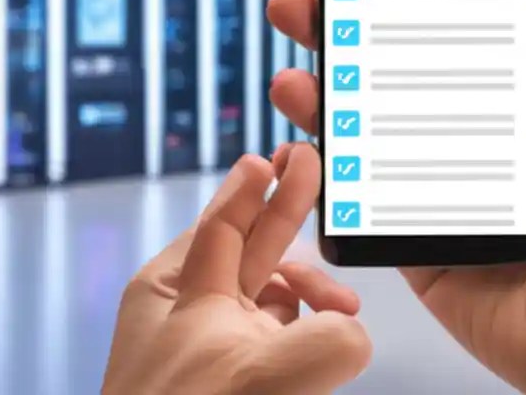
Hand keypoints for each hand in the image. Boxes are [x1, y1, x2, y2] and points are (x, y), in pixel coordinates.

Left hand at [103, 146, 371, 394]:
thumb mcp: (269, 373)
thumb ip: (332, 338)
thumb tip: (351, 336)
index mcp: (174, 292)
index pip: (222, 221)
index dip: (254, 184)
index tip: (277, 154)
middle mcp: (192, 315)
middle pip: (250, 246)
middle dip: (289, 211)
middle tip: (316, 167)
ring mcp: (216, 353)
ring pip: (273, 299)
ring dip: (313, 295)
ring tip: (346, 309)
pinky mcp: (241, 386)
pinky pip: (281, 342)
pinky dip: (308, 338)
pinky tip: (330, 350)